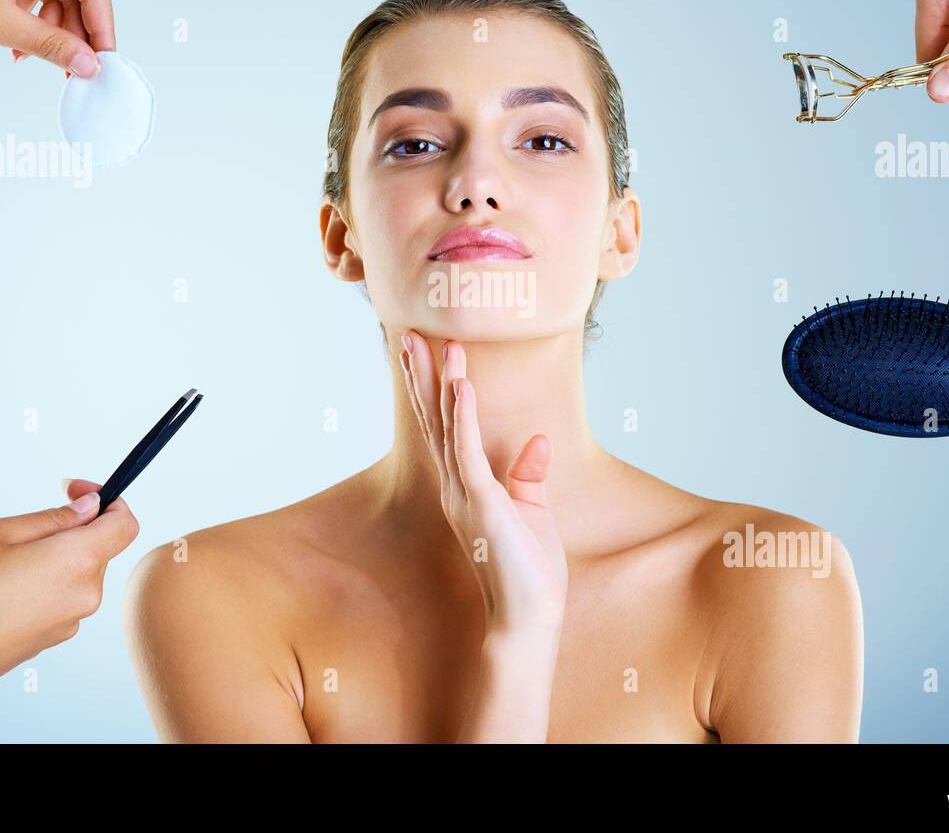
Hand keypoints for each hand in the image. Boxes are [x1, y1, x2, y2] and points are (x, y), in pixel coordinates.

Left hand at [0, 0, 114, 74]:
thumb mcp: (2, 26)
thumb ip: (54, 46)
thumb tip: (91, 66)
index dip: (103, 28)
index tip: (105, 62)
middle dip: (79, 33)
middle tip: (79, 69)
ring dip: (55, 33)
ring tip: (42, 60)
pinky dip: (35, 24)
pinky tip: (22, 49)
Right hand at [0, 478, 138, 702]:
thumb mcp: (0, 532)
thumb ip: (54, 517)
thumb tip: (91, 506)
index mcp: (78, 560)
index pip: (125, 524)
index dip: (109, 501)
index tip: (74, 491)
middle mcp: (85, 594)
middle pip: (99, 550)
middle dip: (72, 531)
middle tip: (23, 531)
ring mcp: (70, 622)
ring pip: (76, 576)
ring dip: (54, 561)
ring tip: (2, 566)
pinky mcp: (51, 641)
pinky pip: (59, 601)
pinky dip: (42, 588)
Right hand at [399, 331, 567, 635]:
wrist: (528, 615)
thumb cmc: (530, 571)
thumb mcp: (533, 513)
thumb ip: (529, 475)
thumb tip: (537, 439)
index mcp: (465, 487)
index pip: (444, 427)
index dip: (435, 388)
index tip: (428, 351)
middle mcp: (455, 486)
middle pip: (434, 419)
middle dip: (424, 375)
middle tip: (410, 334)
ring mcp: (464, 494)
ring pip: (445, 426)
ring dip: (442, 382)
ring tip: (437, 343)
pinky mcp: (481, 502)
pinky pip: (466, 450)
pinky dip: (462, 416)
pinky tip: (461, 385)